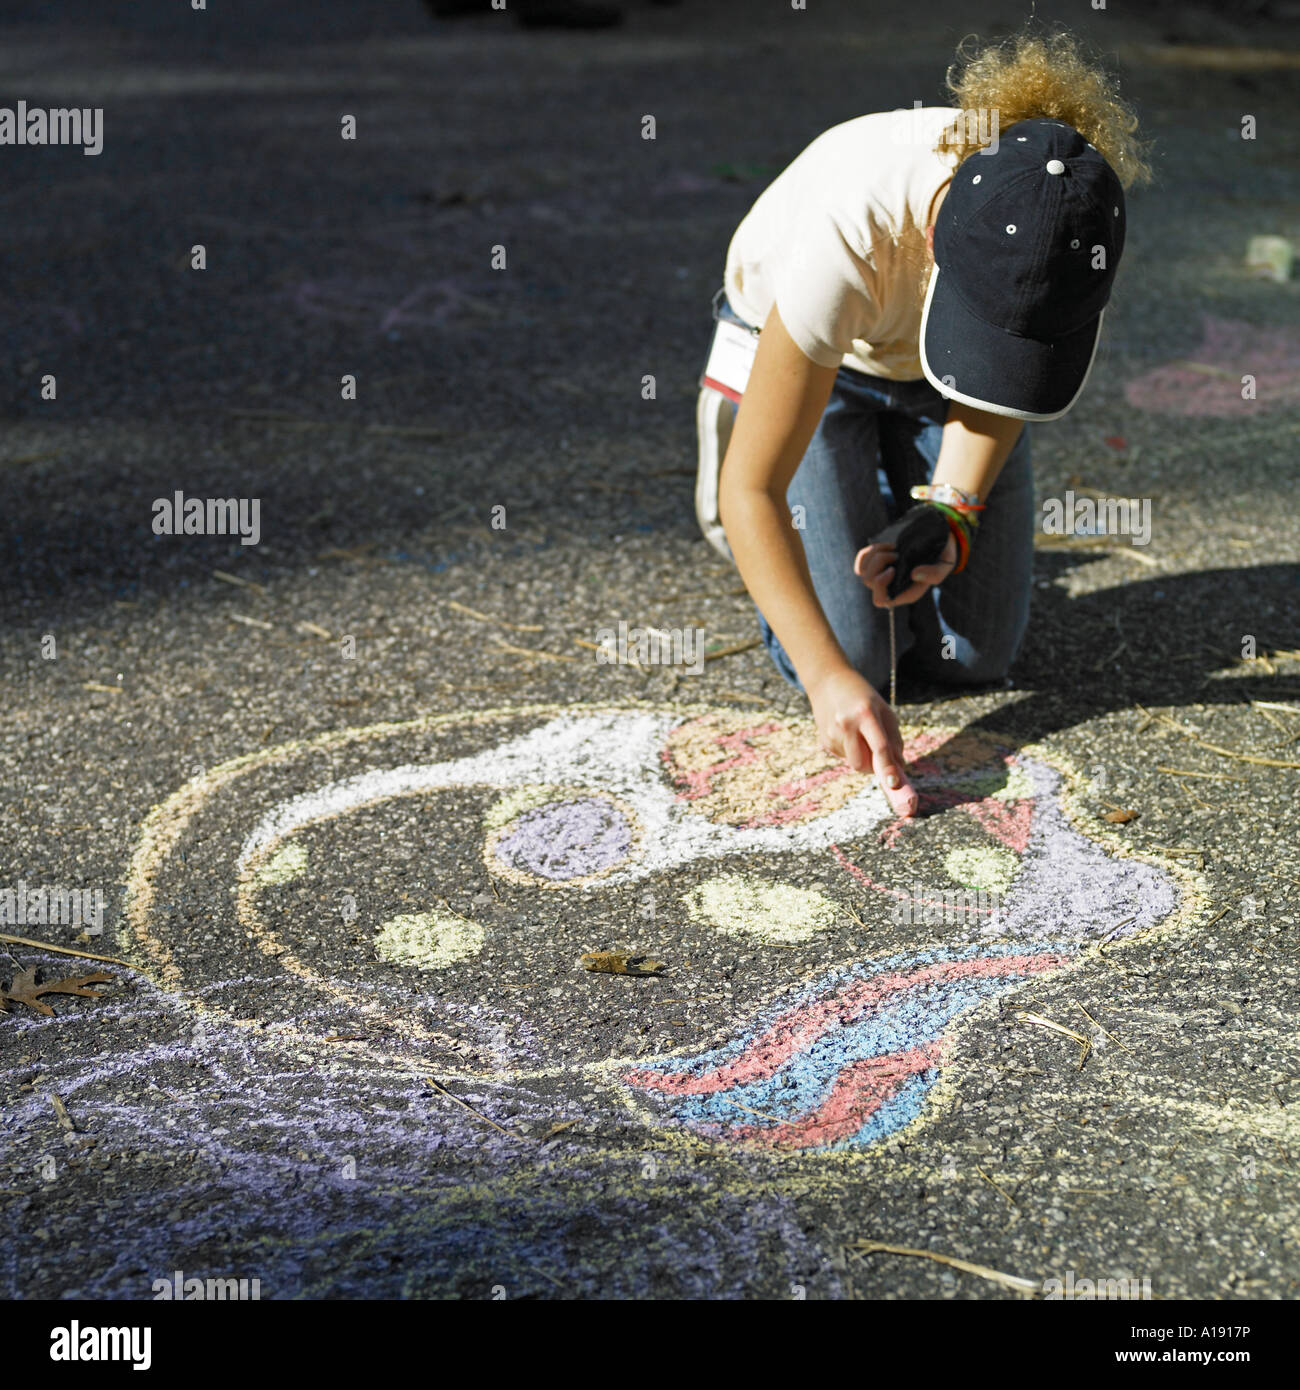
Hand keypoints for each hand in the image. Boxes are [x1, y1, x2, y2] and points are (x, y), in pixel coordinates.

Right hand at [807, 666, 918, 816]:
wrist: (828, 682)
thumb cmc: (863, 697)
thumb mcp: (884, 711)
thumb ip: (894, 739)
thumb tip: (900, 767)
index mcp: (865, 714)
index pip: (879, 747)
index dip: (888, 767)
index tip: (894, 783)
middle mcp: (846, 724)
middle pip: (862, 763)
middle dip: (874, 766)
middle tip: (880, 756)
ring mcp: (832, 734)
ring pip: (853, 762)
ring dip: (863, 757)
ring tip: (860, 734)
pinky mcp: (825, 740)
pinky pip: (845, 756)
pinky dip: (852, 750)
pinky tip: (848, 732)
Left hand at [854, 533, 956, 607]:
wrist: (940, 542)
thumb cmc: (943, 557)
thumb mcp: (946, 565)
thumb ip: (935, 574)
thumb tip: (914, 575)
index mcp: (905, 593)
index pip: (880, 599)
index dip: (880, 584)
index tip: (893, 568)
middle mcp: (892, 587)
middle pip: (869, 581)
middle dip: (879, 563)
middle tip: (897, 553)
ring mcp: (883, 575)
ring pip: (862, 571)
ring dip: (875, 554)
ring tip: (894, 548)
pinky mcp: (877, 563)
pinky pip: (861, 561)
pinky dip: (869, 552)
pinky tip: (886, 546)